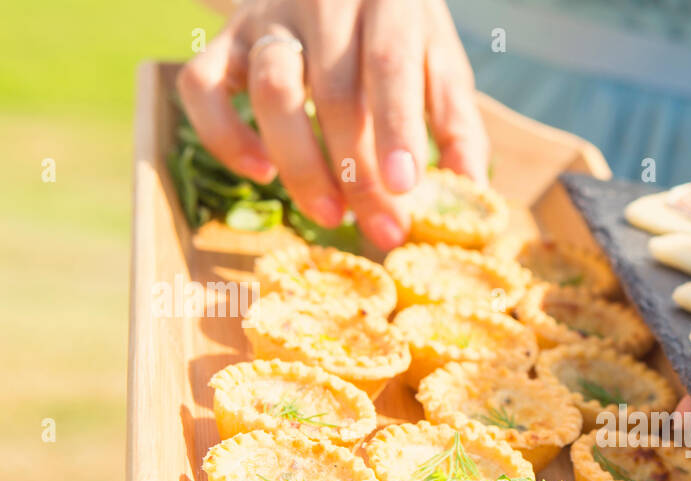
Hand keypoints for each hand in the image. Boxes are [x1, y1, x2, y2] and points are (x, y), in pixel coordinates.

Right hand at [178, 0, 487, 249]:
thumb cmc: (398, 33)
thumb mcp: (440, 61)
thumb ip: (458, 121)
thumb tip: (473, 189)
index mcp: (387, 0)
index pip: (388, 65)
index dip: (396, 129)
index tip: (405, 189)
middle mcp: (321, 1)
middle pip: (332, 92)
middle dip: (358, 172)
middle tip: (383, 232)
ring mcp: (266, 18)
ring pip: (270, 90)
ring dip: (300, 163)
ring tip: (331, 216)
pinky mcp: (225, 40)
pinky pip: (202, 86)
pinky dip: (224, 135)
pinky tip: (260, 174)